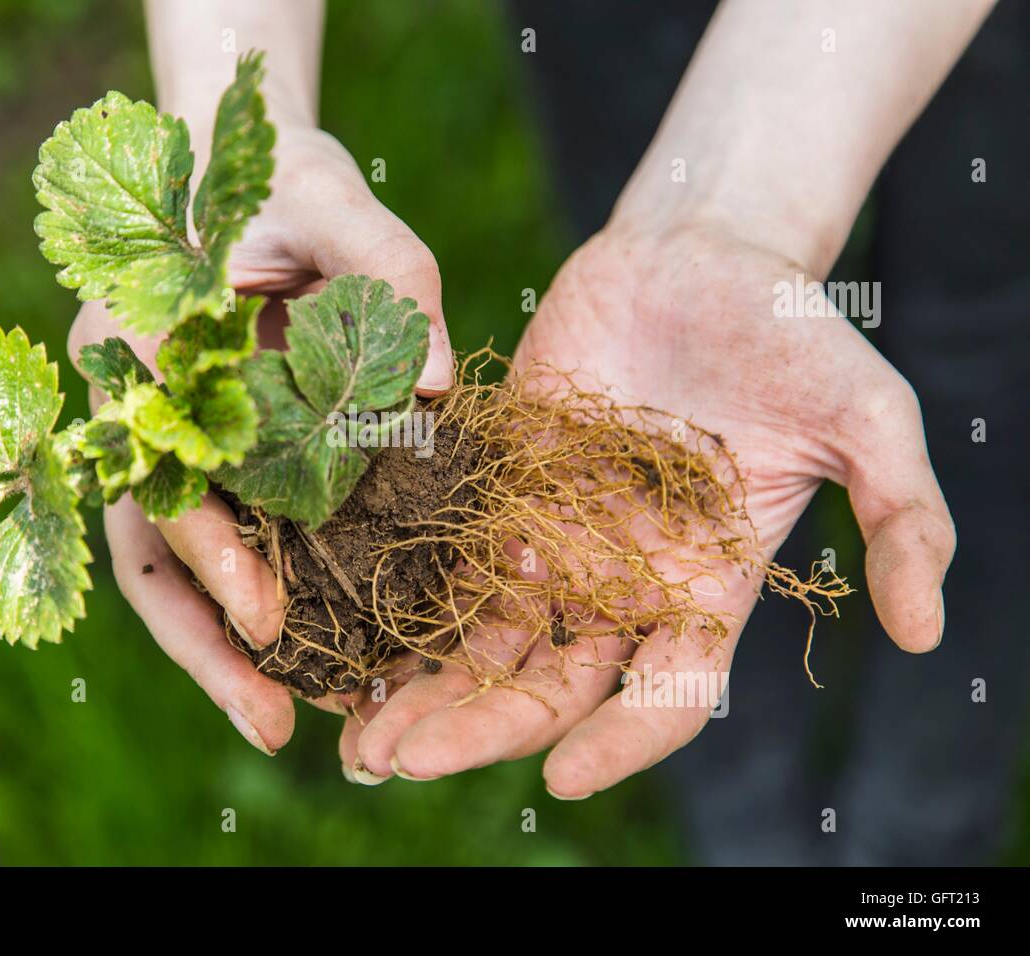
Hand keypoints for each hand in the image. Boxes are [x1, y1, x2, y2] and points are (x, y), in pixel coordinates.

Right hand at [69, 122, 453, 753]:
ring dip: (219, 643)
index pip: (156, 462)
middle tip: (270, 721)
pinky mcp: (200, 461)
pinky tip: (301, 654)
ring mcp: (155, 439)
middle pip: (144, 540)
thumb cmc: (293, 190)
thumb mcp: (344, 208)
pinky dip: (250, 600)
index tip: (267, 618)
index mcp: (137, 337)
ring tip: (284, 718)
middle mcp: (127, 403)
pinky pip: (212, 541)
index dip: (205, 547)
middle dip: (205, 637)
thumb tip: (432, 393)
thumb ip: (390, 274)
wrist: (256, 186)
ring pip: (166, 560)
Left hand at [342, 219, 953, 794]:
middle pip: (547, 686)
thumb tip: (929, 635)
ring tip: (357, 738)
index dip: (619, 744)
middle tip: (399, 765)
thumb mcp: (867, 417)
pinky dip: (399, 603)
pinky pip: (440, 558)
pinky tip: (344, 632)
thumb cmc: (789, 330)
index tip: (561, 777)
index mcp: (705, 584)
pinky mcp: (494, 484)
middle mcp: (620, 578)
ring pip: (480, 639)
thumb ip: (902, 517)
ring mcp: (551, 536)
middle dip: (477, 731)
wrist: (695, 252)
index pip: (663, 694)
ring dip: (422, 692)